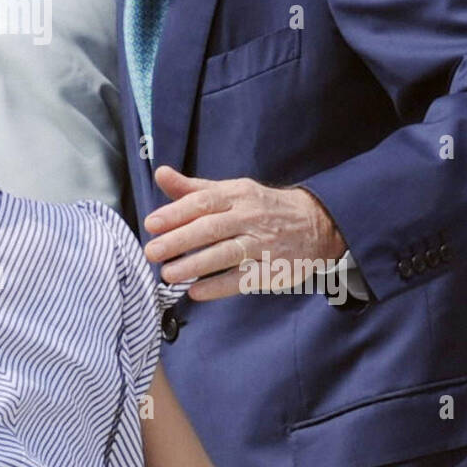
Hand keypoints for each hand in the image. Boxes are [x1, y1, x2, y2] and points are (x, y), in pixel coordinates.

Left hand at [142, 167, 346, 301]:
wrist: (315, 224)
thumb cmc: (260, 207)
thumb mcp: (230, 191)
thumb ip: (193, 188)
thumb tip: (160, 173)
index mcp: (237, 195)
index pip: (203, 202)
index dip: (176, 213)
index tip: (151, 224)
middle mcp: (250, 217)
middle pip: (212, 228)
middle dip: (179, 241)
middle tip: (152, 252)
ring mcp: (263, 244)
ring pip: (226, 254)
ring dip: (195, 266)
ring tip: (168, 274)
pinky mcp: (273, 269)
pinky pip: (243, 279)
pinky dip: (218, 287)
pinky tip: (196, 292)